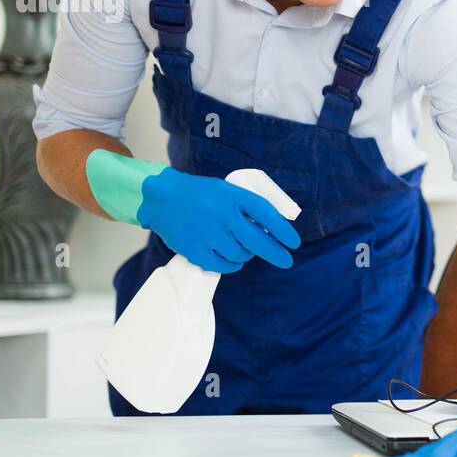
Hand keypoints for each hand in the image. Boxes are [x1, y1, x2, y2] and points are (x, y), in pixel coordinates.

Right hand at [138, 167, 300, 272]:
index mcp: (232, 196)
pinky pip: (222, 266)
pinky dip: (231, 265)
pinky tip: (232, 260)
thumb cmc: (199, 195)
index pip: (265, 214)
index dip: (283, 230)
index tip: (294, 243)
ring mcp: (207, 233)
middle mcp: (221, 214)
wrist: (161, 198)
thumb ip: (246, 207)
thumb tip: (273, 229)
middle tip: (287, 261)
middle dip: (276, 253)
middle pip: (257, 241)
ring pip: (240, 255)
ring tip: (243, 249)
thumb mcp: (225, 191)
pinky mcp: (194, 250)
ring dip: (246, 256)